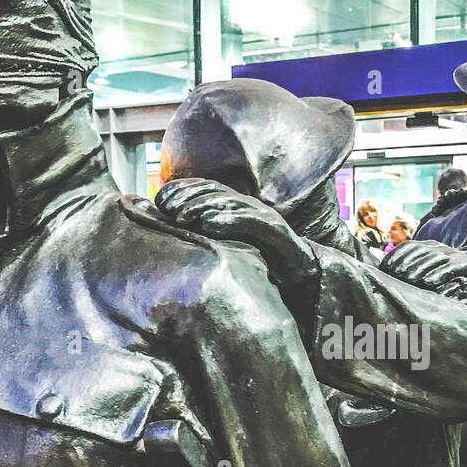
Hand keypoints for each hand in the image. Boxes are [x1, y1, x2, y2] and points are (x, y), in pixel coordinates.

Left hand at [156, 179, 319, 290]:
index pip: (206, 188)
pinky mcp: (277, 232)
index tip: (159, 200)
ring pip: (230, 203)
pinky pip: (251, 222)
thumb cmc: (266, 267)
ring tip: (181, 216)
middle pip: (215, 192)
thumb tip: (175, 237)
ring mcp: (264, 217)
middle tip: (166, 208)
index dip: (182, 189)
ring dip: (202, 207)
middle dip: (187, 196)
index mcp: (238, 208)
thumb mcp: (231, 250)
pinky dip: (229, 221)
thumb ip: (209, 239)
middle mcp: (250, 207)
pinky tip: (209, 225)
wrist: (306, 279)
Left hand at [379, 240, 466, 307]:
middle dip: (405, 264)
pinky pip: (450, 267)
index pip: (409, 247)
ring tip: (406, 280)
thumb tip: (387, 275)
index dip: (396, 255)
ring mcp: (451, 255)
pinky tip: (428, 283)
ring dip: (419, 269)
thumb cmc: (447, 271)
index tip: (384, 267)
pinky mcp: (464, 263)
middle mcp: (438, 248)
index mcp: (428, 246)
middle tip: (393, 276)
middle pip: (419, 252)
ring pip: (433, 259)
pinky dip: (439, 274)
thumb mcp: (429, 267)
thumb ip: (411, 268)